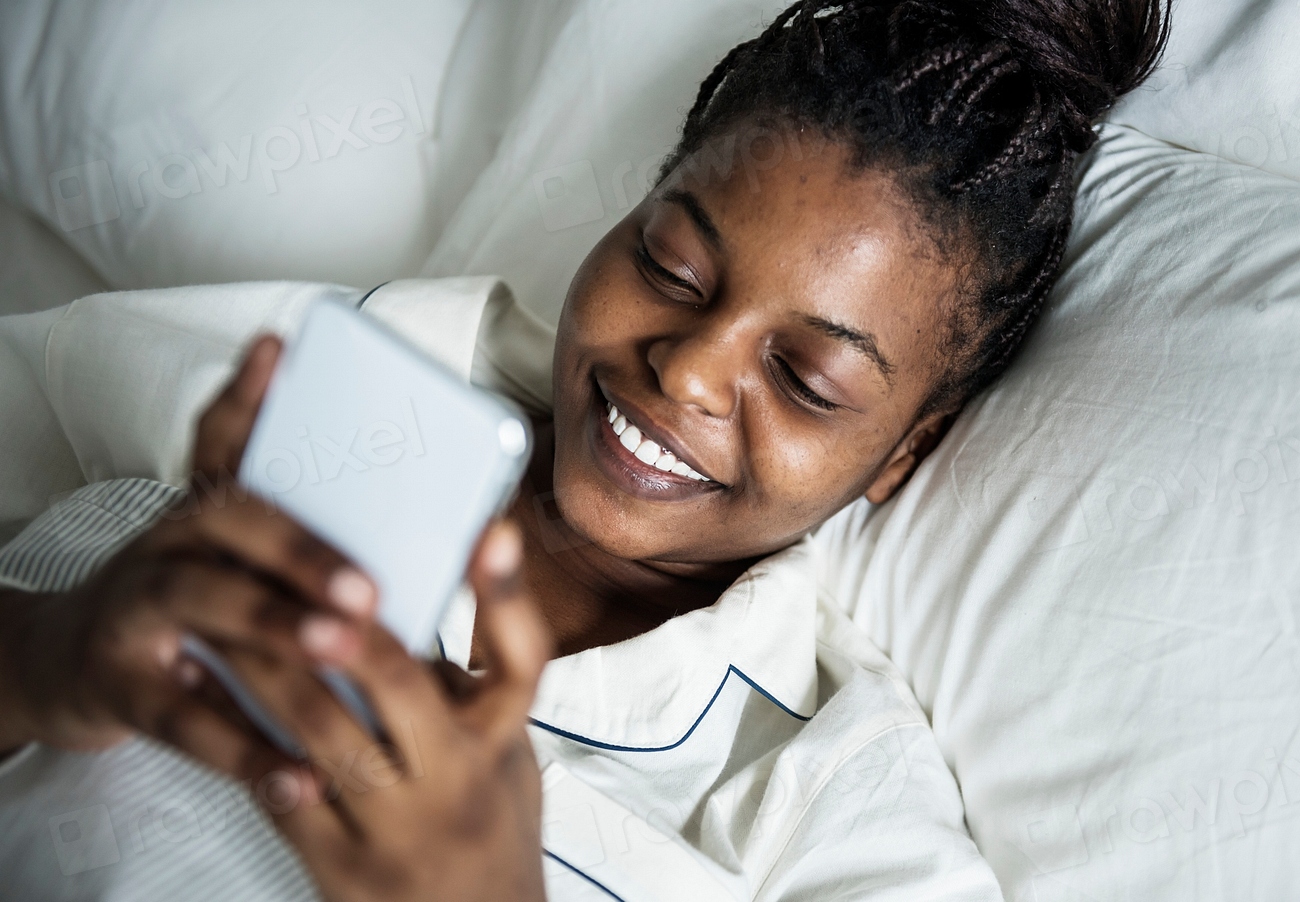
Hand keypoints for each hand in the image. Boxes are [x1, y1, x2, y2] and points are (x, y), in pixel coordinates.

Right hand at [0, 336, 378, 751]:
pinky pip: (184, 718)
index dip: (247, 396)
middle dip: (301, 545)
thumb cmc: (187, 604)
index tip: (279, 349)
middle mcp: (167, 543)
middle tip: (369, 582)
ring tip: (342, 644)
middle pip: (229, 520)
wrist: (68, 665)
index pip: (221, 442)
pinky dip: (244, 747)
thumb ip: (298, 533)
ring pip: (203, 601)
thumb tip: (409, 526)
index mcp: (205, 510)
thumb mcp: (230, 557)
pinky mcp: (120, 686)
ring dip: (277, 623)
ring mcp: (134, 610)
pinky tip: (301, 772)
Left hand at [174, 521, 551, 901]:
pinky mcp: (338, 866)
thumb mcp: (505, 751)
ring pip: (321, 730)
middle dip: (341, 618)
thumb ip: (466, 688)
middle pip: (398, 682)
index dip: (508, 592)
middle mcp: (455, 782)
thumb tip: (411, 605)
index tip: (492, 528)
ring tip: (229, 609)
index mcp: (502, 744)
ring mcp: (394, 828)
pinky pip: (278, 786)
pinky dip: (239, 729)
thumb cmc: (489, 822)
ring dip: (269, 664)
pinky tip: (209, 684)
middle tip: (292, 566)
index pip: (522, 660)